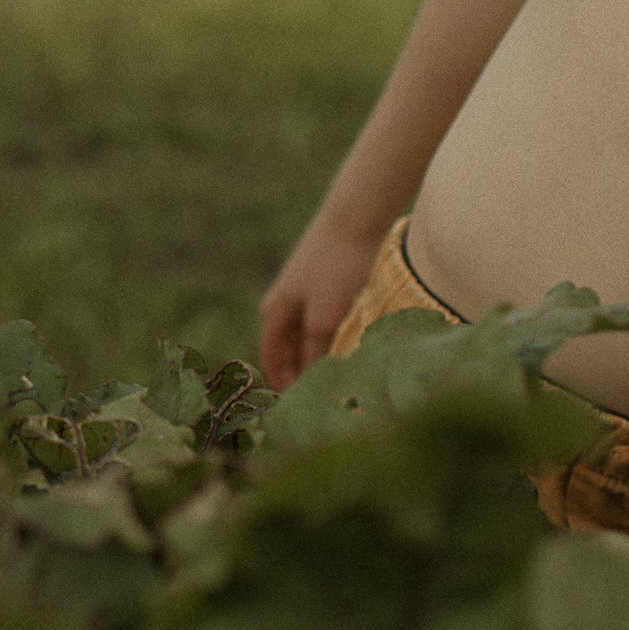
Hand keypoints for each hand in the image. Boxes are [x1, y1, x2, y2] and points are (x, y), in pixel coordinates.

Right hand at [258, 215, 390, 391]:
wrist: (355, 217)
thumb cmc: (336, 267)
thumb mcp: (325, 317)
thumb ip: (316, 353)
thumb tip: (311, 386)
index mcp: (274, 313)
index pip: (272, 362)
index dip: (284, 388)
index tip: (301, 412)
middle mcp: (285, 304)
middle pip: (290, 352)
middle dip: (303, 376)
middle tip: (325, 401)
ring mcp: (306, 293)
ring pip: (310, 338)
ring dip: (322, 359)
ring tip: (343, 378)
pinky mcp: (327, 284)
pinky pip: (326, 323)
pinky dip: (335, 340)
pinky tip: (354, 348)